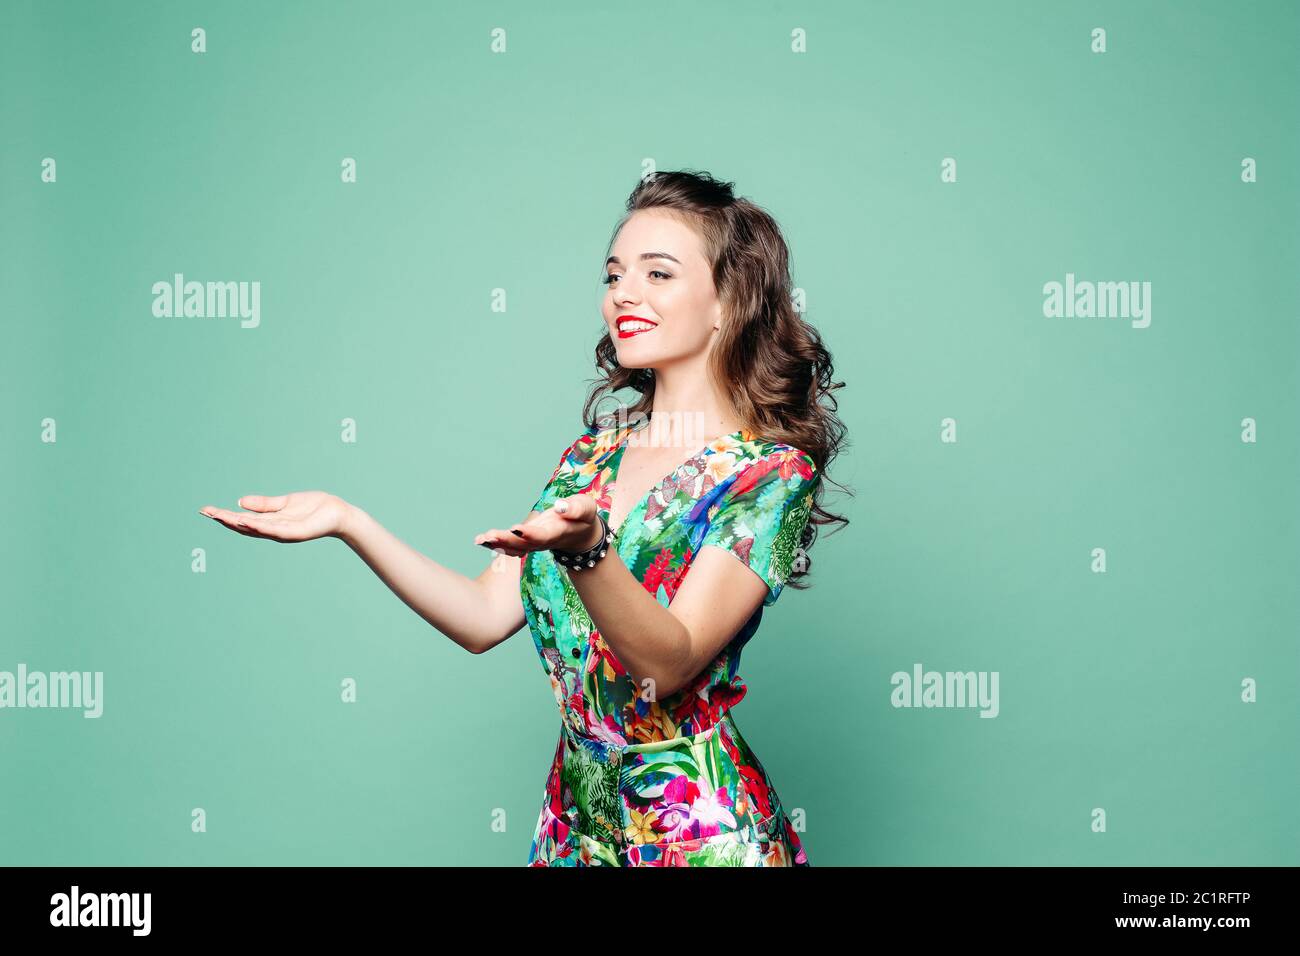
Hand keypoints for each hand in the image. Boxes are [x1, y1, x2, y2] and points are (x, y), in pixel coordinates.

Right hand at [198, 491, 351, 542]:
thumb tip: (240, 502)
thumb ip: (264, 504)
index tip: (206, 509)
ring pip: (256, 529)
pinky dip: (259, 527)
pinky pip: (274, 530)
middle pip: (244, 526)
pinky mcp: (295, 532)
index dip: (224, 515)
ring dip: (237, 523)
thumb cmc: (314, 508)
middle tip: (206, 512)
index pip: (242, 519)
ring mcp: (284, 532)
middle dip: (225, 519)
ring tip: (220, 516)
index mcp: (270, 522)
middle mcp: (274, 530)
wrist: (338, 513)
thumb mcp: (284, 502)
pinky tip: (246, 521)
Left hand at [474, 494, 604, 557]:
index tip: (516, 529)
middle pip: (523, 544)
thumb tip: (560, 507)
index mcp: (557, 533)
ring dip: (497, 545)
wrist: (581, 534)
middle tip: (488, 536)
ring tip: (479, 540)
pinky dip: (496, 544)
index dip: (529, 534)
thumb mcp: (586, 508)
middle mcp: (544, 541)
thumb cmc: (583, 517)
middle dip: (506, 540)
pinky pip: (510, 545)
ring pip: (514, 548)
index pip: (543, 535)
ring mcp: (534, 543)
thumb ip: (576, 509)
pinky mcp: (527, 541)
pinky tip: (481, 540)